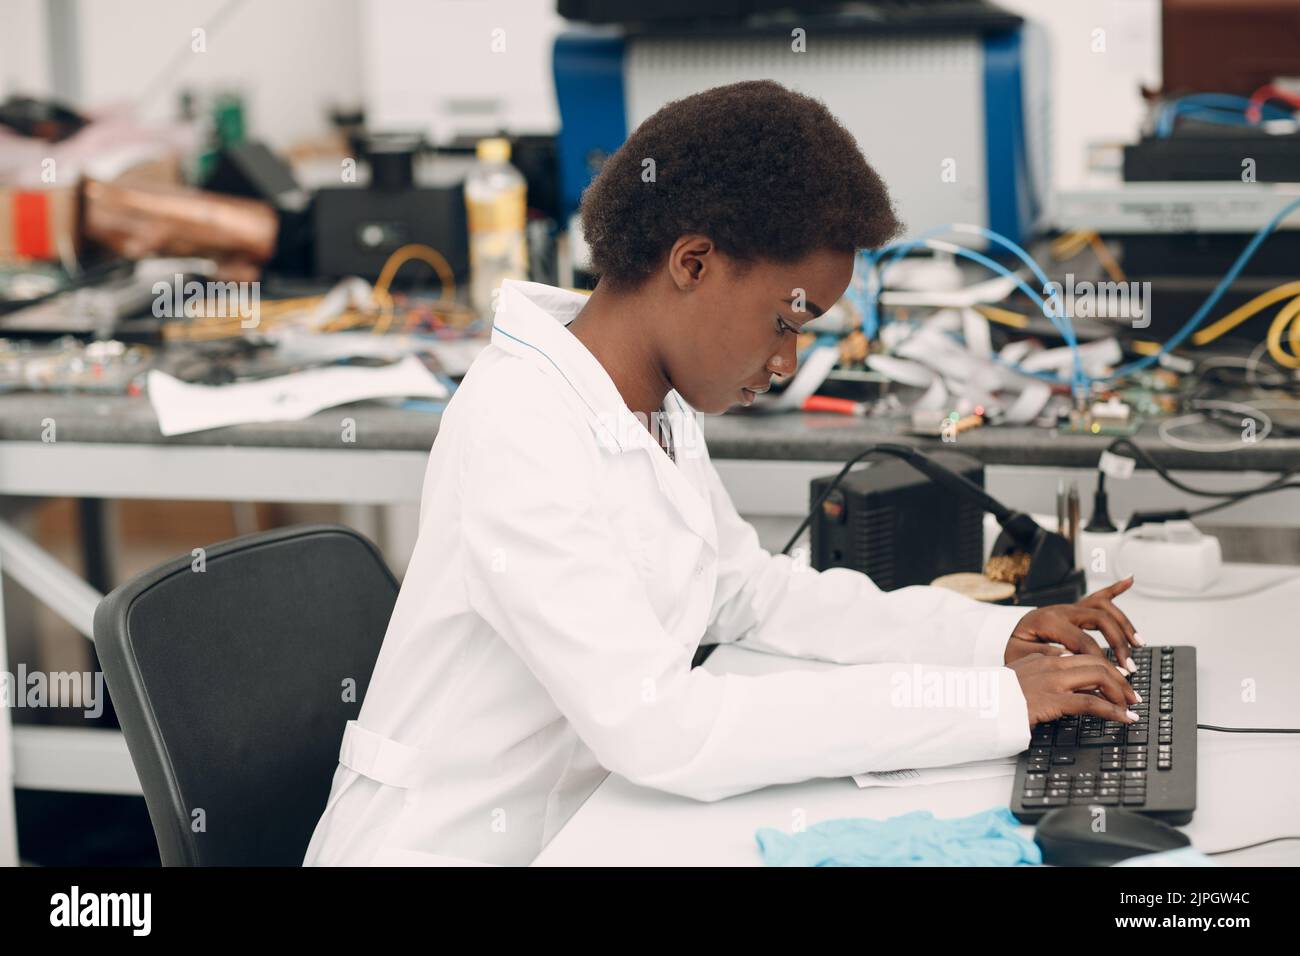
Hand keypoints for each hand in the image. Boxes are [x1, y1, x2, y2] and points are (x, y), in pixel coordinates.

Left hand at [1002, 577, 1140, 671]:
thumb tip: (1074, 658)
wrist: (1009, 639)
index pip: (1083, 641)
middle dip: (1119, 642)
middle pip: (1100, 619)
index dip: (1102, 660)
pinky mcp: (1074, 609)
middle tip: (1130, 666)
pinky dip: (1115, 589)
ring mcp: (1069, 608)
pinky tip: (1130, 580)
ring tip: (1139, 643)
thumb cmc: (1015, 650)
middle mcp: (1060, 609)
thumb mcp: (1022, 656)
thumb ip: (1047, 656)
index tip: (1115, 676)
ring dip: (1124, 624)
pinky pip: (1097, 596)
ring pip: (1103, 607)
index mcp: (1046, 621)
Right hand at [1008, 653, 1140, 726]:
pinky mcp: (1052, 700)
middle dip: (1121, 680)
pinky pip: (1091, 703)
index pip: (1086, 656)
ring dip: (1121, 693)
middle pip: (1098, 664)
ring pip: (1100, 677)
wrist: (978, 704)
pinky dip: (1113, 711)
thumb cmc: (997, 695)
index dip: (1108, 668)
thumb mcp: (1022, 677)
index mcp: (1045, 658)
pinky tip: (1124, 718)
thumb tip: (1067, 675)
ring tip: (1131, 707)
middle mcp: (1052, 664)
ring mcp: (1053, 681)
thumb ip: (1044, 673)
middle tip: (1132, 696)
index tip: (1120, 681)